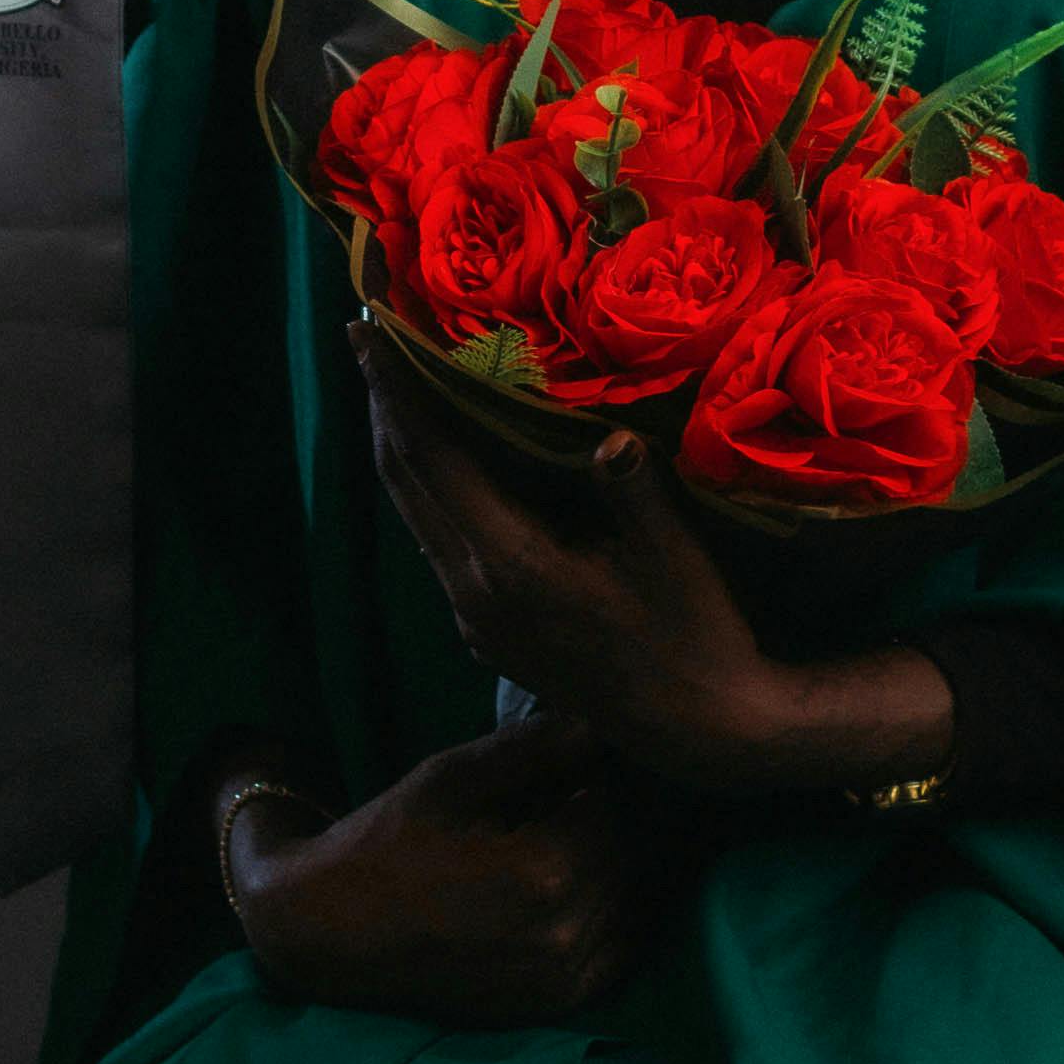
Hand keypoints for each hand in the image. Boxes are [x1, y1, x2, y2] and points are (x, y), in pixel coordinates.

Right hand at [218, 720, 650, 1022]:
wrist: (330, 931)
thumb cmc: (387, 843)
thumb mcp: (453, 778)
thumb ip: (534, 748)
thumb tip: (597, 720)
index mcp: (545, 872)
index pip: (610, 805)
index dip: (587, 779)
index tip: (560, 768)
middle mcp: (564, 934)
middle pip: (626, 855)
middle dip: (599, 823)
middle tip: (556, 805)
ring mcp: (561, 980)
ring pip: (627, 903)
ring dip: (605, 869)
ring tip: (551, 847)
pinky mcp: (552, 1006)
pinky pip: (615, 953)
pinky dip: (604, 917)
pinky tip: (560, 893)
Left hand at [358, 333, 790, 789]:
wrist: (698, 729)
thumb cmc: (694, 634)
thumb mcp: (674, 554)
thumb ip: (634, 489)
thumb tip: (609, 437)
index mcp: (510, 563)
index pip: (432, 459)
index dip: (395, 393)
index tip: (365, 334)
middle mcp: (474, 591)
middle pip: (406, 483)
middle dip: (384, 411)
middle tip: (371, 346)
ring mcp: (476, 618)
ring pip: (416, 518)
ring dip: (402, 454)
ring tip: (397, 394)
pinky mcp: (488, 635)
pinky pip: (438, 547)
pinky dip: (428, 495)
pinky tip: (447, 470)